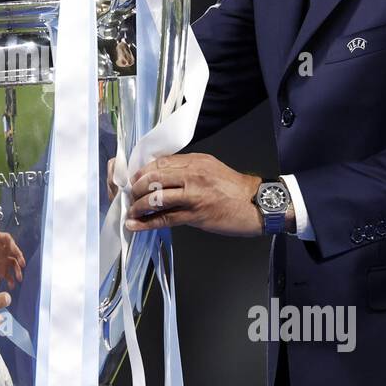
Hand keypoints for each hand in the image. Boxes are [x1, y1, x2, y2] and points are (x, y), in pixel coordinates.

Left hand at [0, 220, 25, 287]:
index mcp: (6, 242)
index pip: (13, 246)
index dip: (16, 251)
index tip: (19, 257)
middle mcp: (9, 251)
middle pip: (16, 257)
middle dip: (20, 262)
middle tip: (22, 266)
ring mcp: (7, 261)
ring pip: (15, 267)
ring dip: (17, 273)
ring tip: (19, 279)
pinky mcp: (3, 269)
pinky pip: (9, 276)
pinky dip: (11, 281)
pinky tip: (11, 286)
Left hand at [124, 153, 263, 236]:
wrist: (257, 204)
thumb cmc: (234, 189)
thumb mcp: (211, 169)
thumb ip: (188, 168)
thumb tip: (163, 174)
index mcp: (195, 161)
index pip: (160, 162)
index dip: (142, 171)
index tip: (133, 179)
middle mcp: (192, 174)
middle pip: (153, 177)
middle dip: (135, 187)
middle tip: (128, 195)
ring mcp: (193, 194)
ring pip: (155, 197)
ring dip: (138, 205)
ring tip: (131, 211)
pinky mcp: (195, 214)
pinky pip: (165, 218)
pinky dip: (146, 222)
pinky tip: (135, 225)